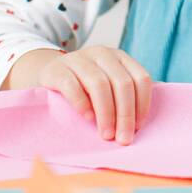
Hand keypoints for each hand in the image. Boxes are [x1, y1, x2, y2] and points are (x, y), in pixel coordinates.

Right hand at [6, 46, 152, 144]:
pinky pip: (72, 85)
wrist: (49, 73)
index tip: (138, 128)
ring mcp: (79, 58)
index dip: (142, 104)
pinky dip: (82, 103)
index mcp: (120, 57)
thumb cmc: (84, 85)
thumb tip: (136, 127)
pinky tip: (87, 118)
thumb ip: (122, 96)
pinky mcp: (57, 69)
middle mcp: (102, 54)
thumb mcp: (107, 84)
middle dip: (125, 114)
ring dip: (106, 113)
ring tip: (106, 134)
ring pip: (99, 85)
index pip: (140, 79)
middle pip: (122, 83)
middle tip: (123, 139)